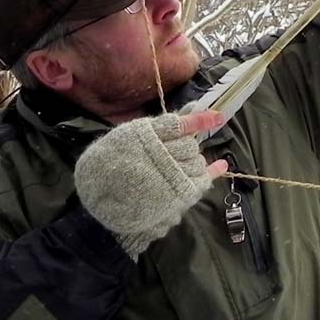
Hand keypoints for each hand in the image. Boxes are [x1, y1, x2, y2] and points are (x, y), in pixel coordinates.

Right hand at [74, 110, 228, 258]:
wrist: (98, 208)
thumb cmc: (106, 171)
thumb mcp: (124, 140)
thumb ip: (155, 129)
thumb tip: (190, 111)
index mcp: (143, 138)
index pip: (177, 125)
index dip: (197, 120)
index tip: (216, 117)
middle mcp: (159, 155)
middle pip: (188, 145)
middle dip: (189, 147)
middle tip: (178, 154)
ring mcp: (170, 176)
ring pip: (196, 162)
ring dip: (195, 161)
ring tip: (184, 166)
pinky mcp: (177, 196)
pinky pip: (202, 180)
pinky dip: (213, 171)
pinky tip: (221, 164)